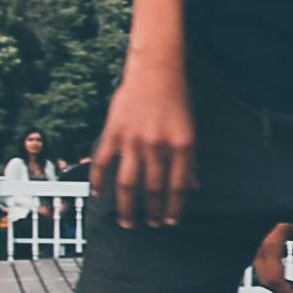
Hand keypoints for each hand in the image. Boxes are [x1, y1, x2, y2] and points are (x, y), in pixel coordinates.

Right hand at [96, 66, 198, 228]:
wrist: (156, 68)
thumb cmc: (177, 98)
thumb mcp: (191, 128)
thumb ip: (190, 160)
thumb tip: (194, 188)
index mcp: (182, 146)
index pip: (177, 186)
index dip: (173, 207)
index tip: (169, 222)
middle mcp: (158, 146)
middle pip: (153, 189)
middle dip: (152, 211)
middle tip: (150, 224)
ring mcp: (134, 139)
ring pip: (128, 183)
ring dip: (127, 207)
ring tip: (127, 222)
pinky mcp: (114, 131)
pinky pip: (103, 161)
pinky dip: (98, 180)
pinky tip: (98, 195)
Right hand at [250, 222, 292, 292]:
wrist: (265, 211)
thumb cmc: (281, 219)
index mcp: (270, 248)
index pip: (276, 279)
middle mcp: (259, 254)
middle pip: (270, 283)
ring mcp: (254, 256)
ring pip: (265, 281)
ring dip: (281, 289)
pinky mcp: (255, 257)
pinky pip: (263, 275)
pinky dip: (275, 282)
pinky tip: (287, 283)